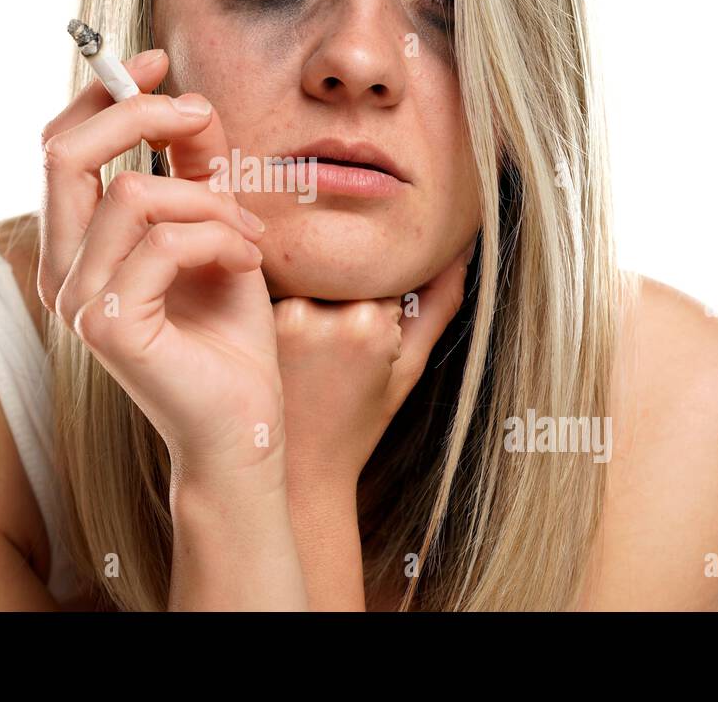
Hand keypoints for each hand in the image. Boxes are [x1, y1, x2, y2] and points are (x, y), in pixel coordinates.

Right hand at [38, 48, 282, 491]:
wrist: (244, 422)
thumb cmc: (229, 337)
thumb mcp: (217, 232)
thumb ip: (197, 172)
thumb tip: (192, 106)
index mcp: (78, 244)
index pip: (60, 146)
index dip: (103, 93)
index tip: (159, 62)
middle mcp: (61, 269)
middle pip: (65, 152)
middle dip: (140, 116)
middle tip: (203, 117)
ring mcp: (75, 300)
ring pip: (131, 194)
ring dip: (209, 201)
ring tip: (247, 237)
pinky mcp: (106, 325)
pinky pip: (164, 242)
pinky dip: (219, 239)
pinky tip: (244, 265)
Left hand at [273, 240, 473, 492]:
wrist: (297, 473)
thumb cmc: (357, 423)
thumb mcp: (409, 368)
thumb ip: (439, 302)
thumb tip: (462, 244)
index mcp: (371, 324)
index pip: (386, 265)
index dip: (387, 284)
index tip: (381, 314)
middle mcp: (324, 313)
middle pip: (346, 264)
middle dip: (351, 283)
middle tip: (341, 336)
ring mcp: (282, 316)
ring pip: (312, 271)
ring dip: (318, 287)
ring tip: (314, 342)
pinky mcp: (256, 323)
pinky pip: (282, 286)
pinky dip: (289, 297)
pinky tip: (290, 342)